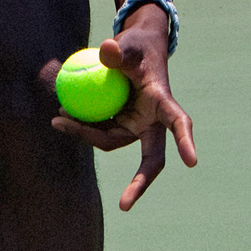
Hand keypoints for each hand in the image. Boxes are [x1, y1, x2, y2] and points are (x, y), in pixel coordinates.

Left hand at [49, 26, 196, 210]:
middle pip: (150, 160)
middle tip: (124, 206)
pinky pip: (98, 132)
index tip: (192, 161)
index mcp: (163, 103)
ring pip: (110, 142)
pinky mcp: (119, 127)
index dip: (185, 141)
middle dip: (139, 184)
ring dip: (84, 136)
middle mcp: (152, 123)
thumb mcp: (128, 44)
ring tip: (58, 118)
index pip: (179, 123)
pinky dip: (80, 127)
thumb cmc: (136, 46)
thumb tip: (105, 49)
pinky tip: (61, 117)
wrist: (133, 51)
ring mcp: (135, 128)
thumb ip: (118, 50)